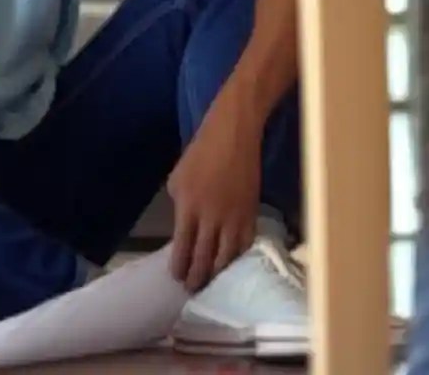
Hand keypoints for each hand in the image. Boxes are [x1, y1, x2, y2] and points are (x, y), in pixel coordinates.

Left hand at [167, 85, 261, 291]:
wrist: (232, 138)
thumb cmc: (199, 155)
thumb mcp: (177, 180)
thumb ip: (180, 205)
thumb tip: (185, 226)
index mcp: (187, 208)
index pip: (183, 247)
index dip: (181, 266)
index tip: (177, 278)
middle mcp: (210, 218)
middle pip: (205, 257)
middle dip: (198, 276)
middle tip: (193, 289)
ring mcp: (233, 218)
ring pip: (227, 256)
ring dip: (218, 272)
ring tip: (212, 283)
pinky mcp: (251, 214)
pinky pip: (245, 244)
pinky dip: (237, 257)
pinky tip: (232, 264)